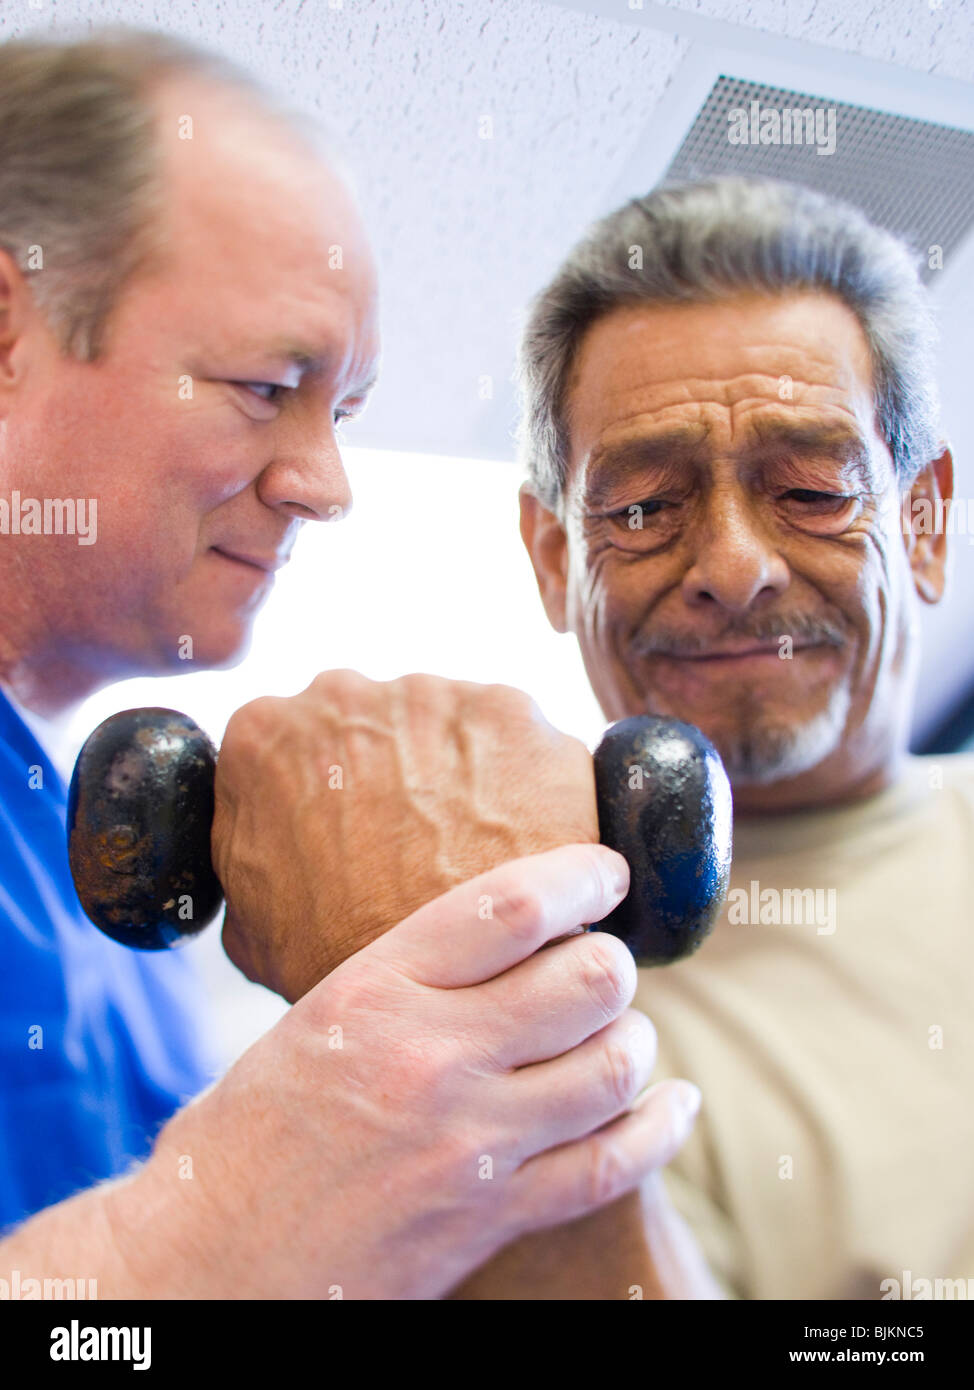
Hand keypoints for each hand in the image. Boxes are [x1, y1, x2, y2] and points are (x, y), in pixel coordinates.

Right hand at [105, 845, 699, 1300]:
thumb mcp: (316, 1017)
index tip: (608, 872)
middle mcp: (432, 1059)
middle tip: (598, 967)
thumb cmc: (252, 1130)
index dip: (582, 876)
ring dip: (631, 1039)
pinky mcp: (490, 1218)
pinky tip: (673, 1104)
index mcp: (377, 992)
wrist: (210, 1261)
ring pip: (613, 1065)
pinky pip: (610, 1167)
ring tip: (615, 1034)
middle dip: (610, 962)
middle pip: (587, 979)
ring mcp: (469, 1144)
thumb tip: (511, 934)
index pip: (513, 906)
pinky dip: (658, 1129)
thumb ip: (412, 976)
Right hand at [212, 670, 597, 1000]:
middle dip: (408, 770)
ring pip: (458, 727)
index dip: (341, 788)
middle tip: (429, 843)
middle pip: (386, 722)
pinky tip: (526, 843)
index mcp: (267, 734)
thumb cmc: (340, 963)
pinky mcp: (513, 714)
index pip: (303, 741)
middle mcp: (346, 695)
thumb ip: (251, 851)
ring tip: (481, 851)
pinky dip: (532, 788)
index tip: (369, 825)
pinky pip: (525, 745)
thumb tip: (270, 837)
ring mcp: (432, 696)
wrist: (433, 992)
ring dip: (473, 774)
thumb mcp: (254, 924)